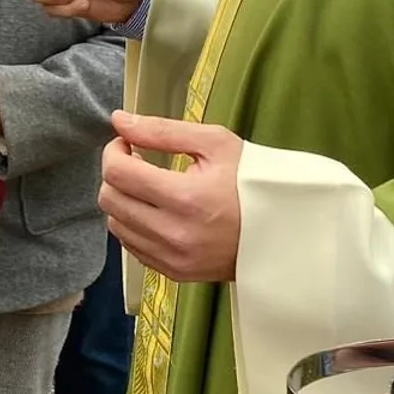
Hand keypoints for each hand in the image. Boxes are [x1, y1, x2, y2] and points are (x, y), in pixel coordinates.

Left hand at [99, 112, 243, 281]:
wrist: (284, 230)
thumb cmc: (252, 180)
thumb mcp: (214, 143)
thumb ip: (162, 130)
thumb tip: (119, 120)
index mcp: (187, 198)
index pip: (118, 173)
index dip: (114, 150)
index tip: (128, 143)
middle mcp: (175, 234)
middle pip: (110, 199)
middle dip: (116, 174)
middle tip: (138, 161)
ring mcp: (173, 259)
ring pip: (116, 224)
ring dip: (123, 200)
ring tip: (148, 187)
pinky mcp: (174, 273)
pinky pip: (132, 246)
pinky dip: (134, 225)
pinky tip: (156, 210)